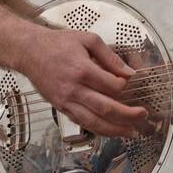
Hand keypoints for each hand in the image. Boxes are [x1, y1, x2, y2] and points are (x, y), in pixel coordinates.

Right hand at [17, 26, 148, 136]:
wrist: (30, 52)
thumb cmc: (58, 44)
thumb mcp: (88, 40)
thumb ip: (110, 56)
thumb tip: (128, 73)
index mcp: (82, 70)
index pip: (112, 86)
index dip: (125, 86)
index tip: (130, 82)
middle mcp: (74, 89)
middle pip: (106, 109)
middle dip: (128, 115)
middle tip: (142, 115)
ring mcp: (66, 101)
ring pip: (94, 122)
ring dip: (115, 130)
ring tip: (131, 132)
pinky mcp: (61, 108)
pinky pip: (82, 123)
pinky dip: (98, 130)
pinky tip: (110, 130)